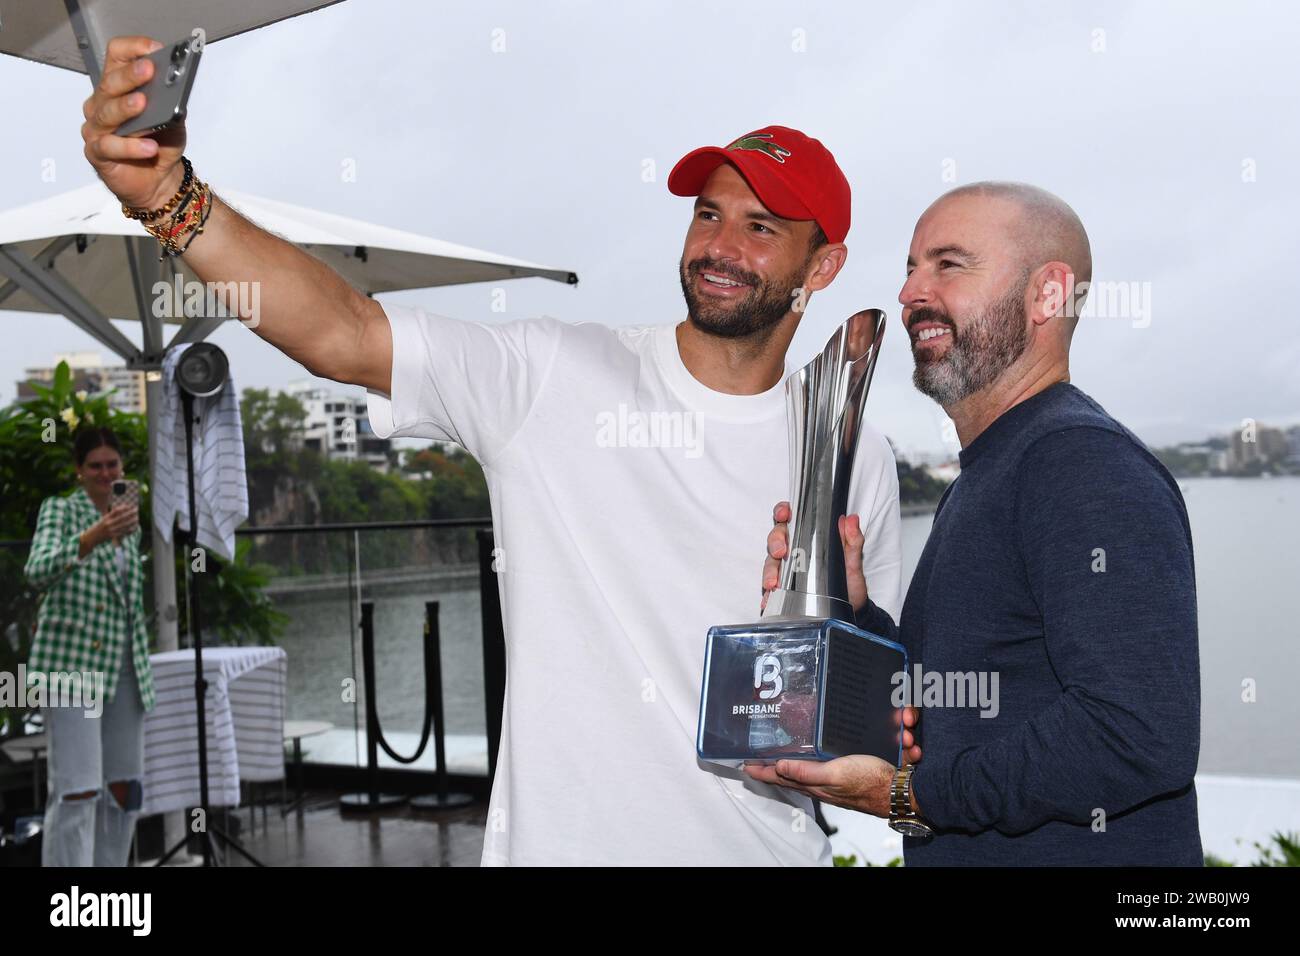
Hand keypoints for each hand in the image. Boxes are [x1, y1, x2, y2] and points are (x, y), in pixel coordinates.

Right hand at [80, 36, 187, 209]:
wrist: (159, 180)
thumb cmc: (161, 144)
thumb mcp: (173, 119)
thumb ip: (171, 103)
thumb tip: (174, 90)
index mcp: (118, 87)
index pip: (117, 57)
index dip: (133, 49)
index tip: (155, 49)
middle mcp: (102, 103)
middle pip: (110, 83)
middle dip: (130, 76)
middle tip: (149, 70)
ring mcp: (97, 128)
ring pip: (107, 113)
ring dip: (126, 107)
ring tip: (143, 104)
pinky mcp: (98, 153)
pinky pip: (111, 147)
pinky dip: (131, 146)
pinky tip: (149, 146)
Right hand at [97, 503, 138, 542]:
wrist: (91, 538)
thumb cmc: (98, 528)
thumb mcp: (103, 520)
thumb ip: (111, 516)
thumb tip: (121, 510)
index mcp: (105, 518)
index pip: (116, 511)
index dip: (123, 508)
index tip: (129, 505)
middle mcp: (108, 523)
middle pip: (122, 517)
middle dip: (130, 513)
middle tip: (136, 510)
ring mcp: (110, 530)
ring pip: (124, 525)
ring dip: (132, 521)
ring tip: (137, 518)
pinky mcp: (112, 536)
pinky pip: (123, 533)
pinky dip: (129, 530)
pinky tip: (134, 528)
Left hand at [743, 754, 898, 817]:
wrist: (900, 791)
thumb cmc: (871, 783)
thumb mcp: (836, 774)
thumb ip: (807, 772)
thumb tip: (779, 766)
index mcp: (814, 784)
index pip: (780, 777)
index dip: (761, 770)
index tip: (744, 762)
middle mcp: (820, 784)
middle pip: (788, 775)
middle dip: (770, 767)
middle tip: (755, 759)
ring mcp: (832, 781)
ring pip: (803, 772)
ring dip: (787, 765)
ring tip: (773, 758)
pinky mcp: (845, 775)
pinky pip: (820, 768)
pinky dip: (808, 763)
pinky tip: (809, 758)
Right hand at [761, 500, 869, 613]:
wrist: (851, 608)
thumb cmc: (849, 581)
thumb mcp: (853, 561)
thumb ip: (853, 540)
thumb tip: (852, 520)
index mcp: (809, 537)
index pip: (791, 518)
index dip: (783, 512)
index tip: (784, 514)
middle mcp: (795, 551)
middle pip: (776, 538)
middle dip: (775, 542)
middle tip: (781, 552)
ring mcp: (787, 570)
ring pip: (770, 562)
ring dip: (769, 571)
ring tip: (773, 582)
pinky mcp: (784, 589)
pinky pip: (771, 588)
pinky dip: (768, 593)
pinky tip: (769, 597)